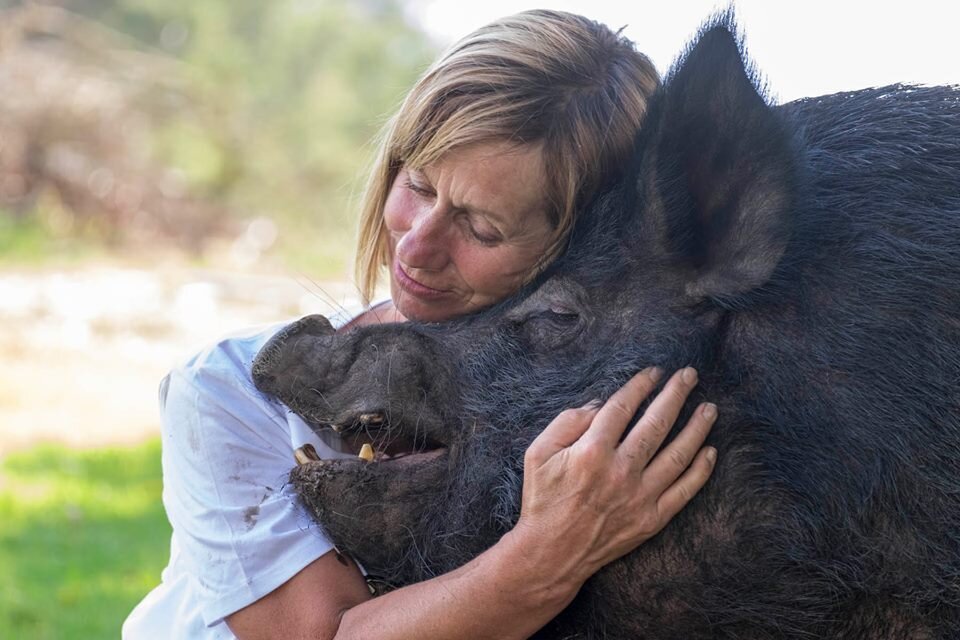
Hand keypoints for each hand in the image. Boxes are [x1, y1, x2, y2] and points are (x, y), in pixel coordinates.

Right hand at [514, 367, 716, 583]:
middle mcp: (620, 471)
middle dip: (676, 395)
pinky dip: (700, 471)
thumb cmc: (542, 500)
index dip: (640, 385)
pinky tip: (710, 451)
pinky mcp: (651, 519)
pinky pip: (684, 491)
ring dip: (697, 428)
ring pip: (678, 454)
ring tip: (710, 408)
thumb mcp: (537, 453)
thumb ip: (566, 422)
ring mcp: (639, 497)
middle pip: (657, 423)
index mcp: (591, 451)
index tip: (653, 372)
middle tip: (690, 375)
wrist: (551, 553)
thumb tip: (600, 404)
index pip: (623, 407)